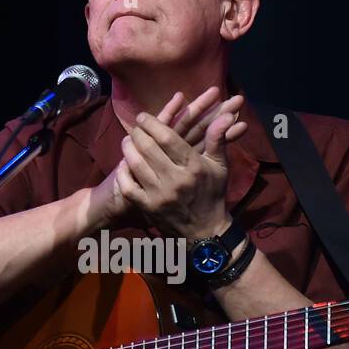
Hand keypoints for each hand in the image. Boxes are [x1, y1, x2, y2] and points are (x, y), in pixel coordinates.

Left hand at [95, 86, 245, 236]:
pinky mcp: (148, 208)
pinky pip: (128, 186)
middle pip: (148, 147)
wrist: (205, 232)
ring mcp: (160, 195)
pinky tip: (124, 164)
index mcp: (194, 167)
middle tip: (134, 127)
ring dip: (128, 148)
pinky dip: (123, 173)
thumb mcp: (219, 166)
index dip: (152, 123)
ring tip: (127, 141)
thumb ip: (217, 139)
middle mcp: (176, 180)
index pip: (168, 137)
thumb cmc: (212, 195)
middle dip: (137, 132)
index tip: (143, 116)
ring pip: (136, 164)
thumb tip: (226, 116)